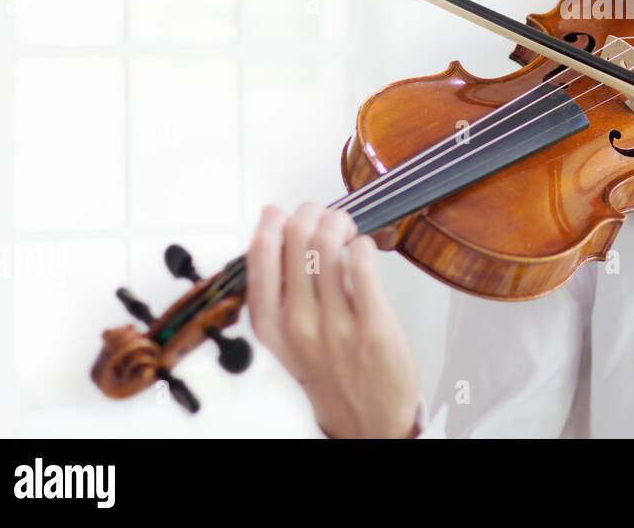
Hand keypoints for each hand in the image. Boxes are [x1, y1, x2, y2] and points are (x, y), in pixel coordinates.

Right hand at [245, 202, 420, 437]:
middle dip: (312, 213)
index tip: (285, 213)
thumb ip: (279, 288)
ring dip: (340, 223)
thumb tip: (275, 225)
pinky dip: (363, 244)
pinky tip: (364, 249)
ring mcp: (335, 325)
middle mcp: (298, 323)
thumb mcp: (287, 338)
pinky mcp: (373, 325)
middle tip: (325, 216)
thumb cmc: (330, 372)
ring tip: (347, 229)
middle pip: (296, 239)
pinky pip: (363, 265)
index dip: (272, 222)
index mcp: (271, 326)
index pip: (259, 255)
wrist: (367, 420)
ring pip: (328, 246)